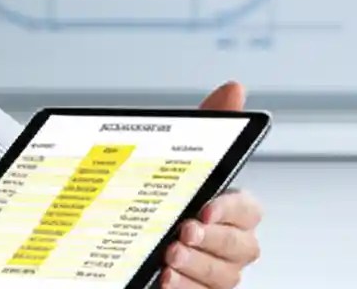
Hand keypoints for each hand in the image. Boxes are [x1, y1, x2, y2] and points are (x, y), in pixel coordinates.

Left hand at [159, 81, 263, 287]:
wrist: (107, 232)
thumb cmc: (155, 191)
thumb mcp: (175, 156)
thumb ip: (208, 123)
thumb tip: (235, 86)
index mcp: (229, 206)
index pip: (248, 210)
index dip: (230, 210)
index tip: (204, 209)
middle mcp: (229, 242)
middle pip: (241, 247)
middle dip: (212, 242)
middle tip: (180, 234)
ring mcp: (214, 271)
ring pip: (225, 276)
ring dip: (196, 267)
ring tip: (167, 258)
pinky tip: (163, 279)